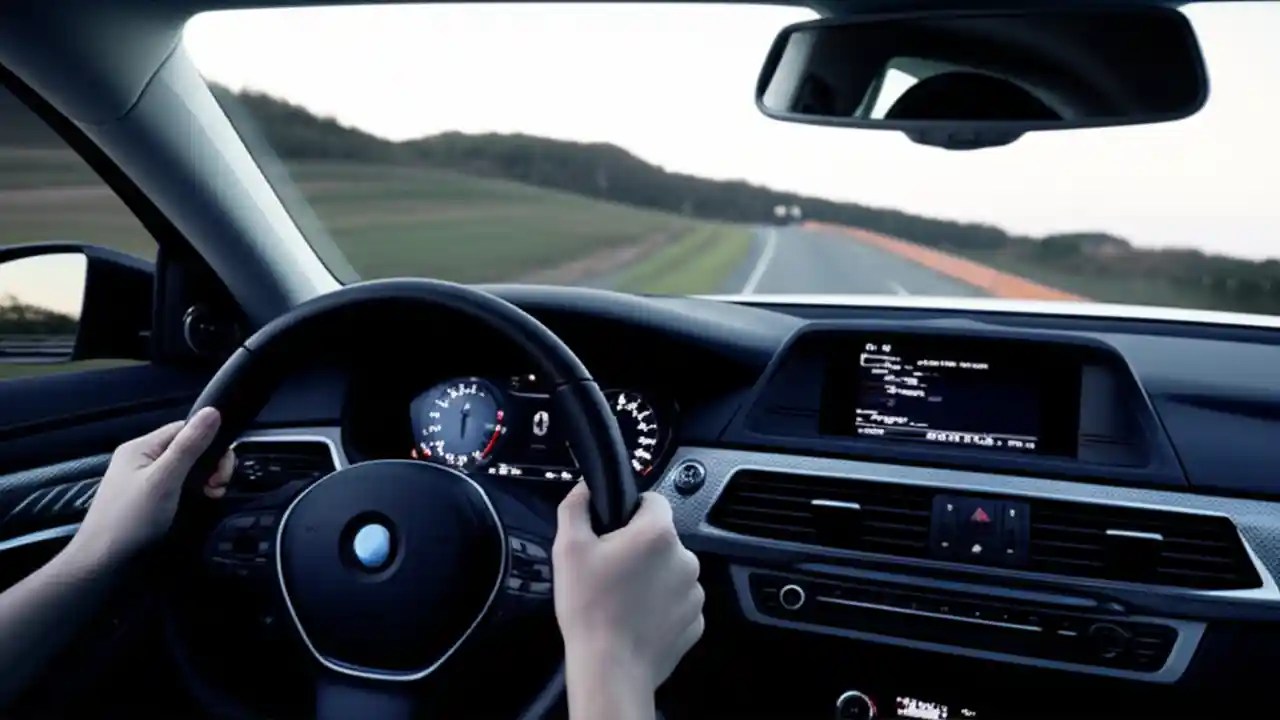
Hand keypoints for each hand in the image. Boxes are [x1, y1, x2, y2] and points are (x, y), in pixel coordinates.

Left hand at [68, 408, 234, 568]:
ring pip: (185, 467)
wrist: (102, 561)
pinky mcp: (147, 498)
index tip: (222, 470)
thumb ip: (189, 446)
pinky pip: (177, 484)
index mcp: (141, 446)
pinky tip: (199, 502)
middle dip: (210, 463)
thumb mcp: (164, 479)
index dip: (209, 443)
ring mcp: (143, 479)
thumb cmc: (132, 518)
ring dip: (204, 478)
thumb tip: (214, 410)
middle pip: (187, 447)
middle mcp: (141, 458)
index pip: (185, 429)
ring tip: (212, 496)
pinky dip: (193, 490)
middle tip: (217, 488)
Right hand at [553, 483, 703, 699]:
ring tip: (622, 601)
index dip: (630, 513)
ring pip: (671, 571)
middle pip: (661, 539)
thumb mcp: (568, 548)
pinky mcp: (697, 622)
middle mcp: (686, 557)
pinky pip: (678, 603)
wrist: (610, 669)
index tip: (610, 536)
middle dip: (639, 549)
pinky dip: (662, 607)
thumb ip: (577, 506)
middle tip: (610, 572)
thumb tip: (587, 487)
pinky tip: (638, 621)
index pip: (653, 502)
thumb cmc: (588, 606)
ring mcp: (696, 592)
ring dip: (653, 578)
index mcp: (658, 533)